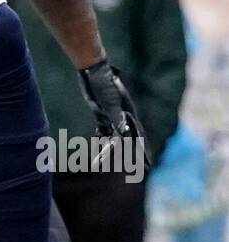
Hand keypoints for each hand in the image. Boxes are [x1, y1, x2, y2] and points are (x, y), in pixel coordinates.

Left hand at [78, 58, 151, 172]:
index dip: (143, 152)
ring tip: (98, 164)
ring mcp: (112, 115)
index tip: (148, 165)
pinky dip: (101, 139)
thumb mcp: (110, 103)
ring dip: (107, 151)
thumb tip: (125, 134)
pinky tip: (97, 148)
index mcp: (129, 114)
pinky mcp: (101, 113)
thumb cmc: (104, 84)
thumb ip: (118, 119)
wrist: (93, 70)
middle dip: (130, 156)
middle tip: (136, 171)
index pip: (138, 137)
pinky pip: (103, 130)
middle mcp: (123, 116)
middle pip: (127, 140)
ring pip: (112, 137)